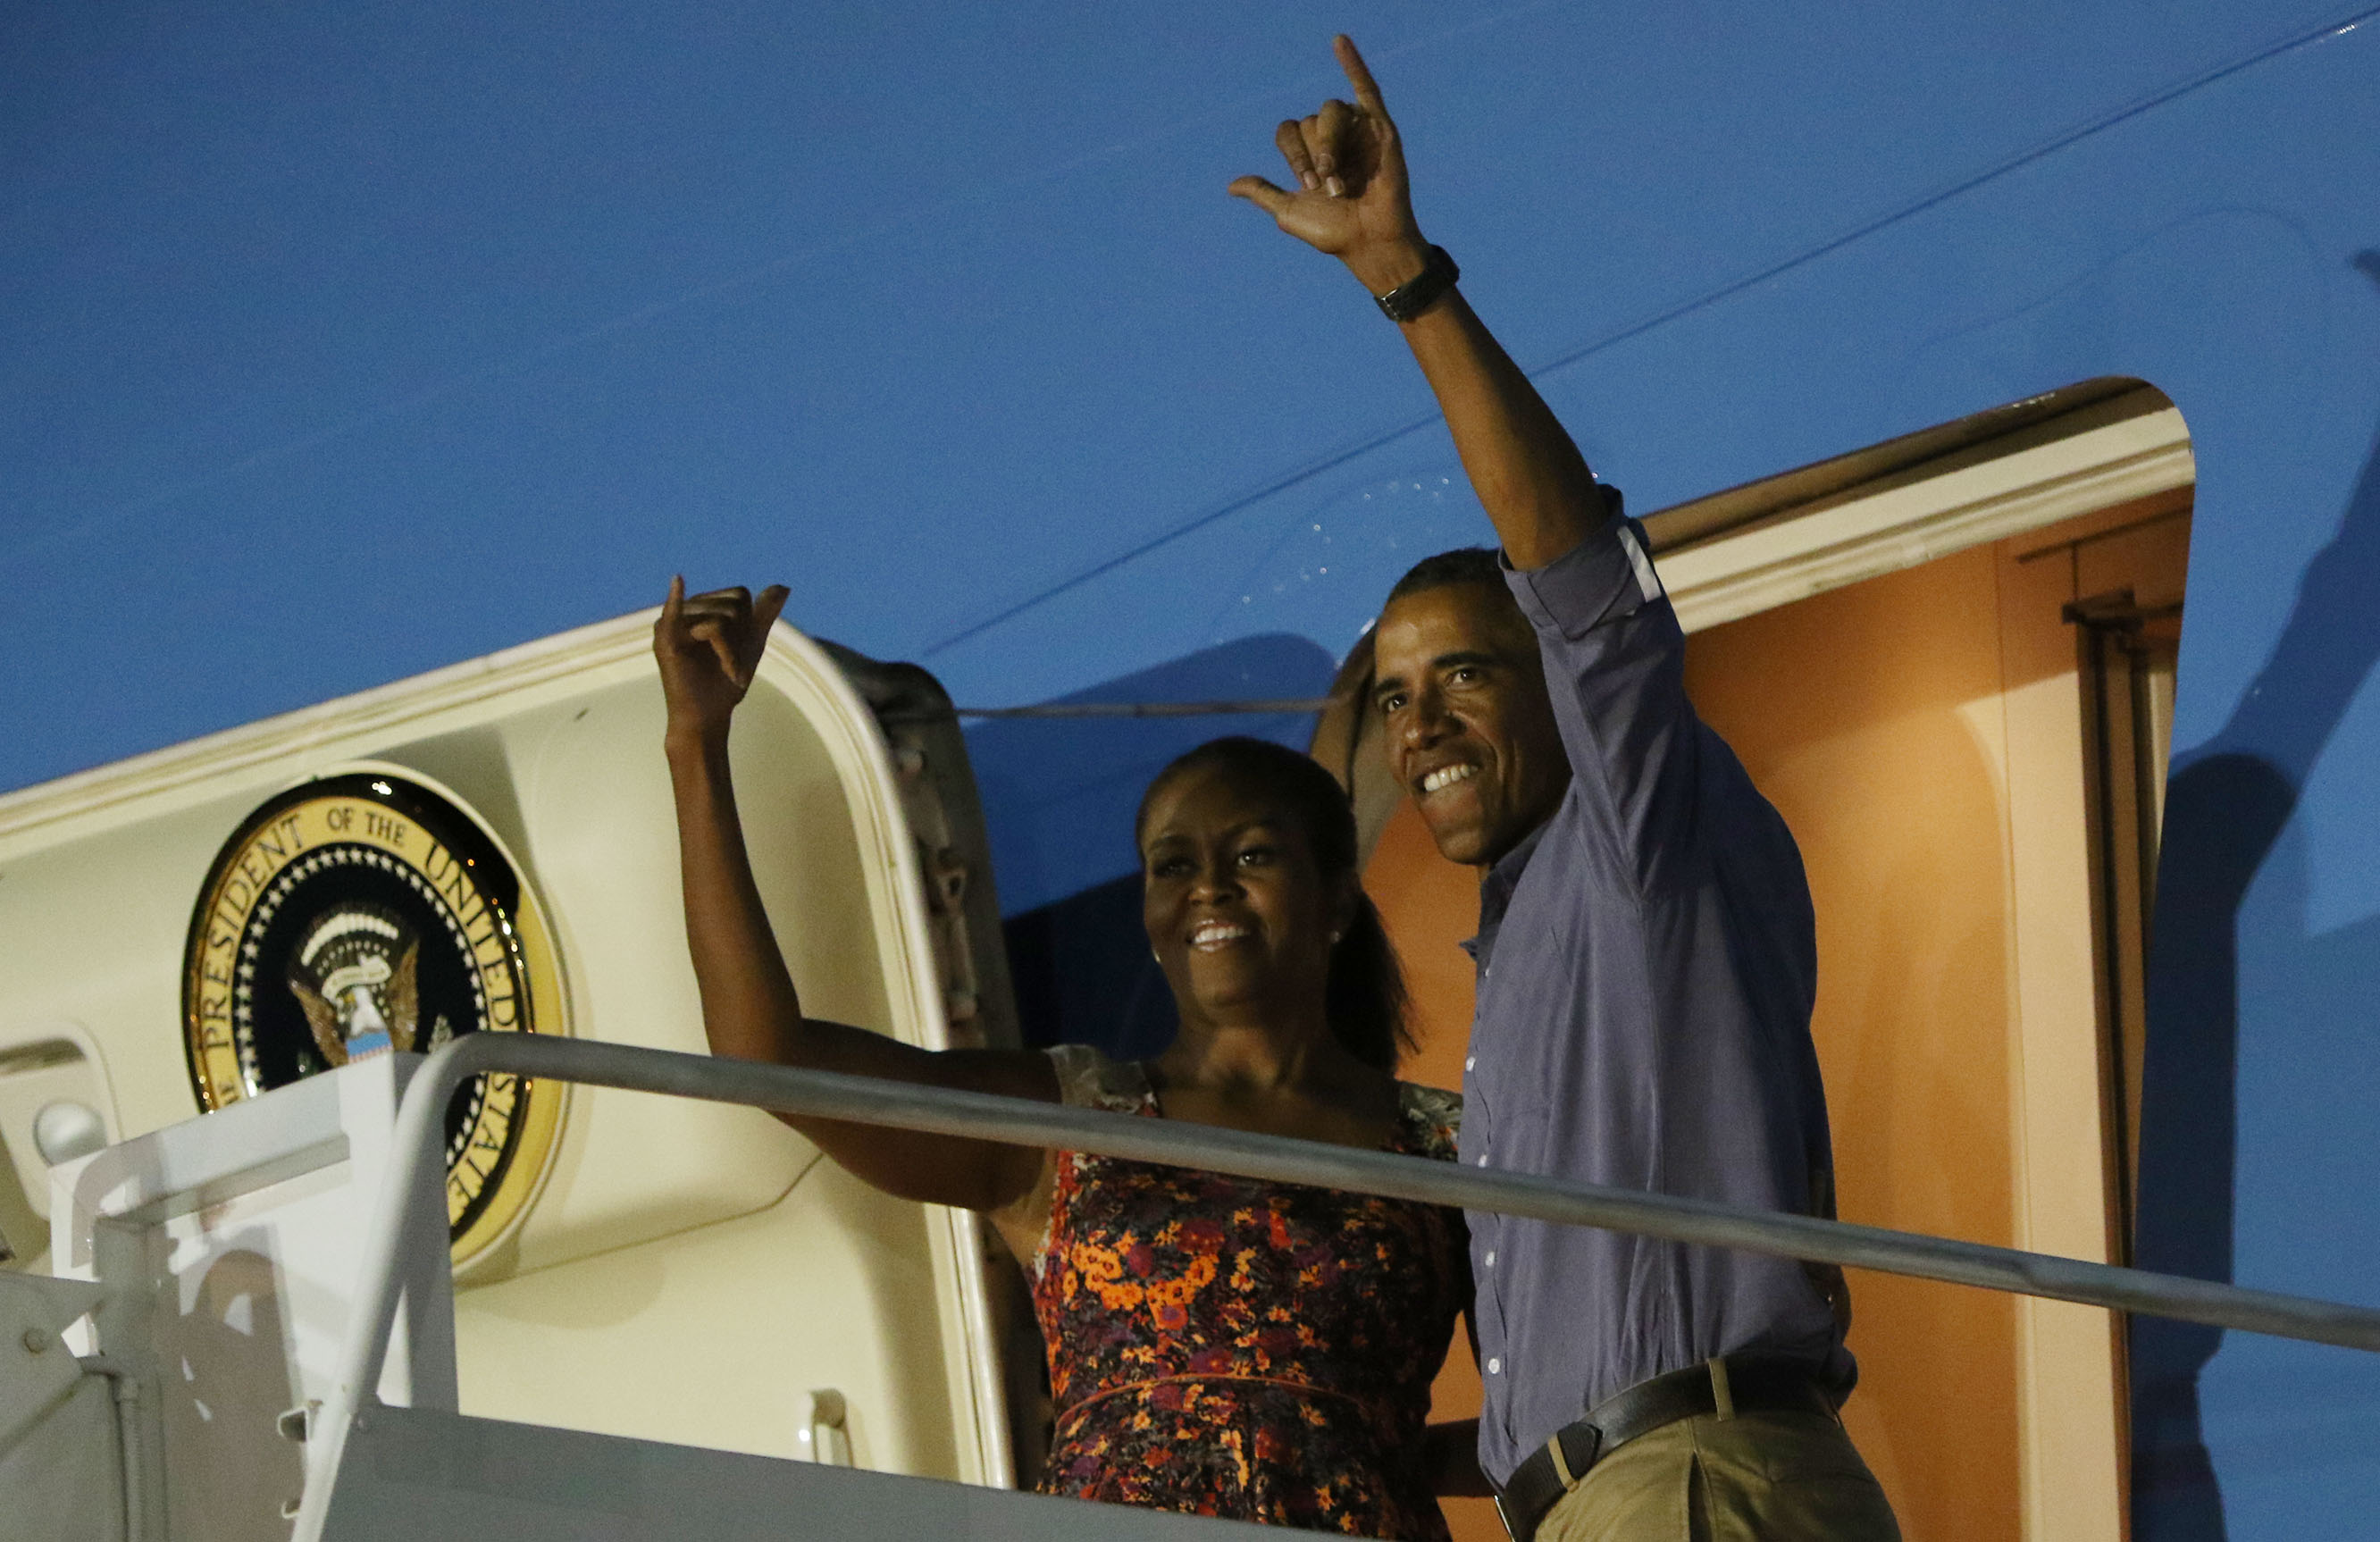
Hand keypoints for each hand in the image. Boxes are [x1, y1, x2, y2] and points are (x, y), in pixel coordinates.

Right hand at [654, 576, 789, 746]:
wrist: (706, 719)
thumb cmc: (724, 685)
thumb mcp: (750, 646)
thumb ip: (762, 616)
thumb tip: (783, 587)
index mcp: (702, 608)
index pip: (739, 595)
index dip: (750, 625)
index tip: (744, 653)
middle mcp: (685, 612)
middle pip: (732, 606)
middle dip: (742, 641)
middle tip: (734, 669)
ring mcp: (672, 624)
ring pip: (721, 620)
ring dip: (733, 653)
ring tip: (728, 672)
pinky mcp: (666, 641)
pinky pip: (678, 615)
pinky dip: (676, 599)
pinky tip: (678, 582)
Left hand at [1229, 36, 1432, 295]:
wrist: (1367, 241)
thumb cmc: (1334, 231)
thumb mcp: (1288, 212)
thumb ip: (1263, 193)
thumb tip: (1231, 186)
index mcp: (1311, 154)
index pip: (1289, 131)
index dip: (1293, 154)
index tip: (1306, 185)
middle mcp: (1333, 139)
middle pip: (1310, 121)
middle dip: (1314, 154)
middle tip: (1327, 185)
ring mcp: (1358, 132)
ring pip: (1332, 113)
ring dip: (1331, 144)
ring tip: (1339, 177)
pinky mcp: (1381, 130)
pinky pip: (1366, 89)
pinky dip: (1354, 64)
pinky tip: (1339, 42)